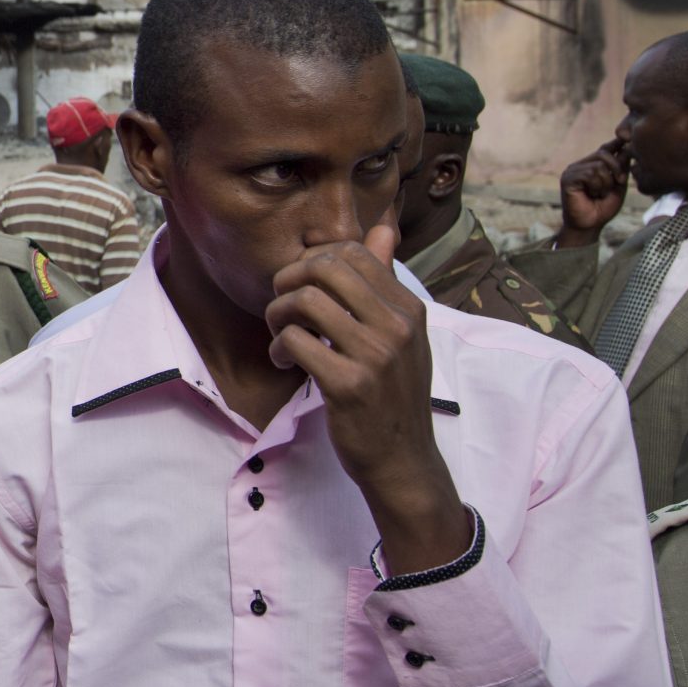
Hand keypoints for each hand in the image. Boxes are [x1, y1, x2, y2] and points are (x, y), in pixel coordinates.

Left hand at [265, 225, 469, 575]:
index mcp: (409, 308)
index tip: (301, 288)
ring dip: (278, 315)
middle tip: (281, 306)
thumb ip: (385, 281)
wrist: (402, 460)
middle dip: (289, 279)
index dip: (312, 262)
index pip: (353, 252)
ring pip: (305, 300)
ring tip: (282, 337)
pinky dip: (280, 348)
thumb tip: (382, 226)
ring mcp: (376, 355)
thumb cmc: (392, 394)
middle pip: (326, 266)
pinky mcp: (350, 385)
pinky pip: (296, 341)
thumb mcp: (400, 335)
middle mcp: (398, 326)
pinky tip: (286, 362)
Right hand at [556, 139, 628, 245]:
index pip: (606, 148)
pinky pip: (589, 174)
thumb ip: (622, 168)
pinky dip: (596, 186)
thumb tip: (627, 147)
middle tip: (619, 182)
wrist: (590, 226)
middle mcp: (581, 165)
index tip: (626, 138)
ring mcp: (573, 170)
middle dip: (616, 168)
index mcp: (593, 165)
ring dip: (605, 182)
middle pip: (603, 153)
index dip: (616, 143)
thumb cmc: (604, 208)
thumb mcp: (618, 185)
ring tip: (600, 193)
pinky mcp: (567, 178)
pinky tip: (592, 194)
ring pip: (598, 165)